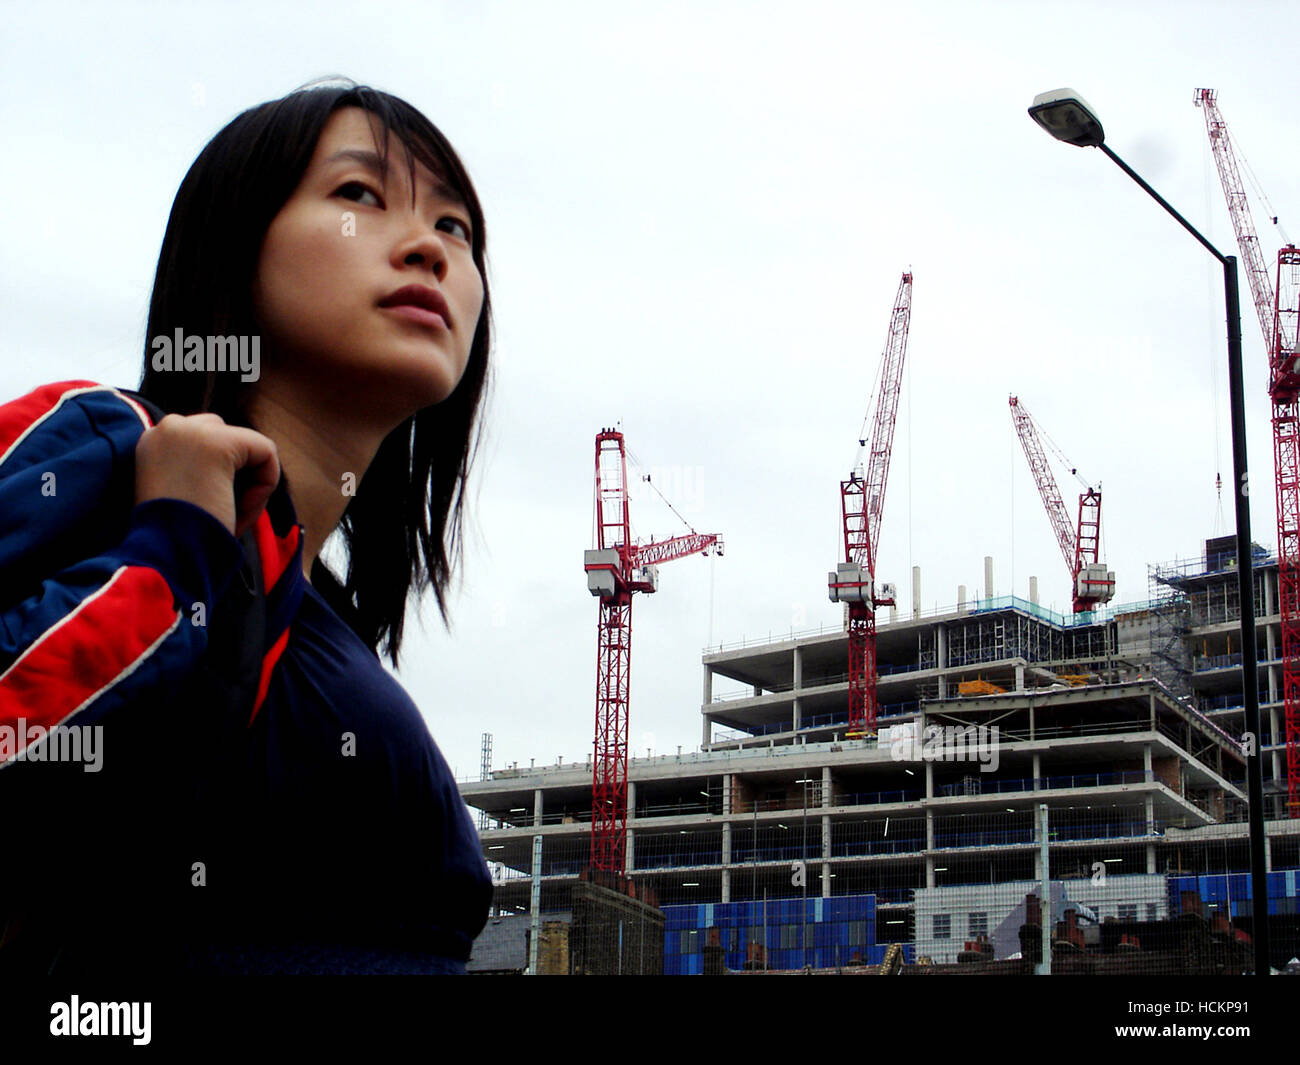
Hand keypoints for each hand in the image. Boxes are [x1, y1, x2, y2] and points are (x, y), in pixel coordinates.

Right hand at [133, 413, 280, 537]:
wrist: (166, 555)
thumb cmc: (176, 539)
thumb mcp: (181, 495)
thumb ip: (201, 471)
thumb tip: (237, 463)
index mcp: (151, 442)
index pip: (205, 441)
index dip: (221, 476)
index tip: (209, 508)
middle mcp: (166, 428)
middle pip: (228, 436)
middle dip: (238, 474)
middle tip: (226, 512)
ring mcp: (192, 430)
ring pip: (249, 446)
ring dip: (251, 483)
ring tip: (233, 515)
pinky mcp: (220, 442)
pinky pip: (266, 452)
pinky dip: (267, 483)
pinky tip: (244, 508)